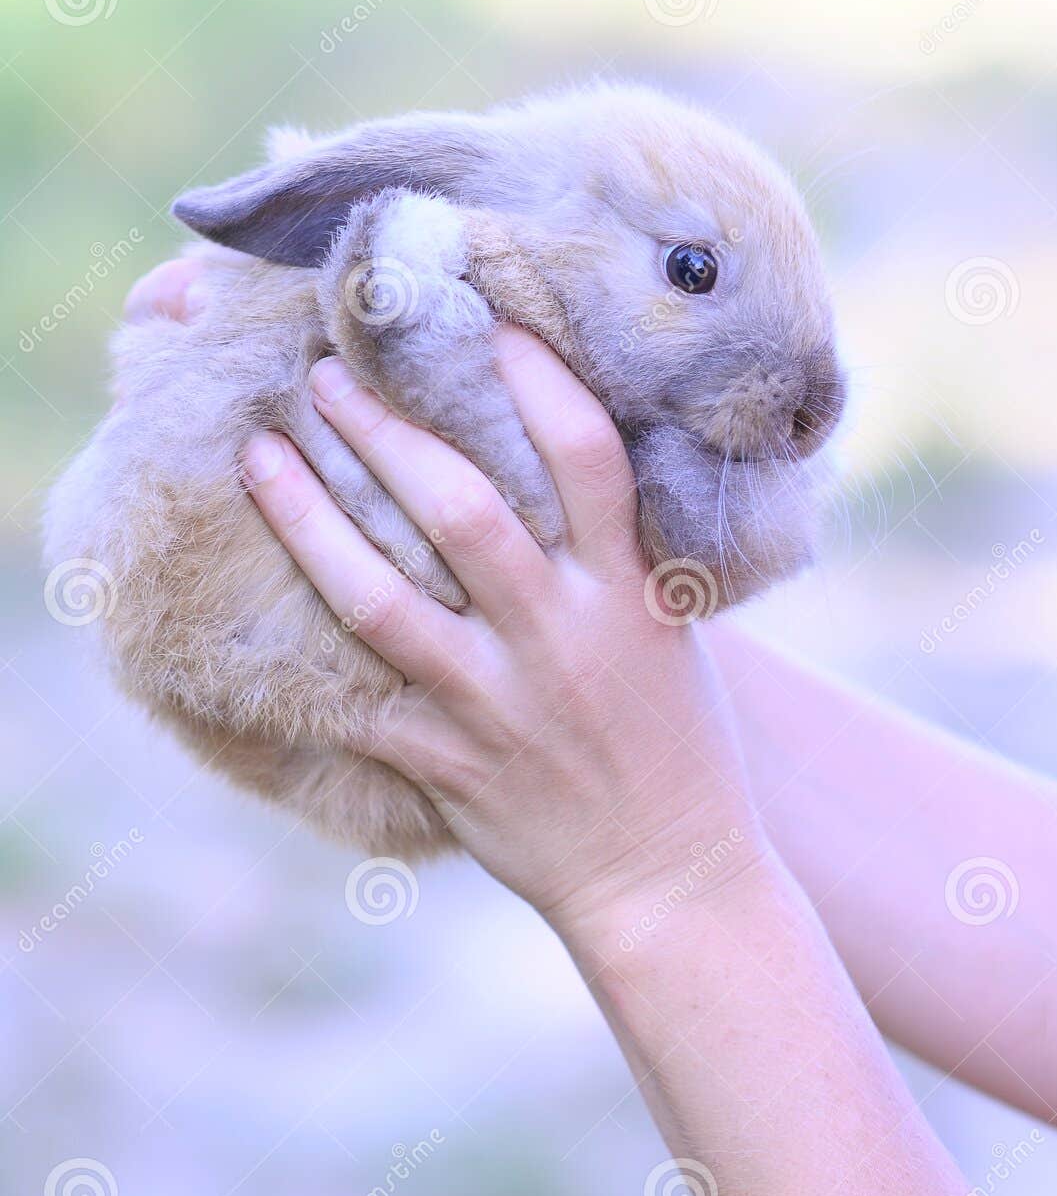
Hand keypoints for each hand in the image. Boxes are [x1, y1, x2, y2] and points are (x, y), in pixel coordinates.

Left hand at [242, 331, 769, 934]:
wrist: (669, 879)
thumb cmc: (676, 749)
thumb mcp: (666, 637)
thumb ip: (618, 557)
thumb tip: (561, 463)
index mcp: (628, 594)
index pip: (584, 455)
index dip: (531, 374)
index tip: (478, 316)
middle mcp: (562, 637)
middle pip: (460, 508)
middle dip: (384, 429)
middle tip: (326, 372)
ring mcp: (500, 704)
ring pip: (383, 598)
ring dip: (312, 519)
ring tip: (261, 454)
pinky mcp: (450, 765)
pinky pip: (358, 705)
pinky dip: (299, 669)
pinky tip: (240, 620)